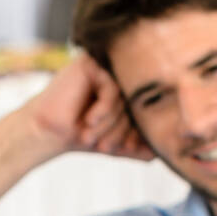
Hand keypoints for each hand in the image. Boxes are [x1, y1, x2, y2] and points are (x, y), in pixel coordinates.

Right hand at [28, 51, 154, 160]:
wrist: (50, 133)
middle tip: (105, 147)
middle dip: (123, 130)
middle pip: (139, 101)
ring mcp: (107, 65)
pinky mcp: (92, 63)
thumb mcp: (118, 144)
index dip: (140, 131)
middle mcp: (122, 73)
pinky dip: (103, 110)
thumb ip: (142, 147)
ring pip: (125, 96)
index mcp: (132, 89)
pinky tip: (89, 120)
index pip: (149, 108)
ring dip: (110, 123)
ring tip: (91, 134)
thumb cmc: (82, 136)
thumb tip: (167, 152)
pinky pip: (112, 88)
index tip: (126, 149)